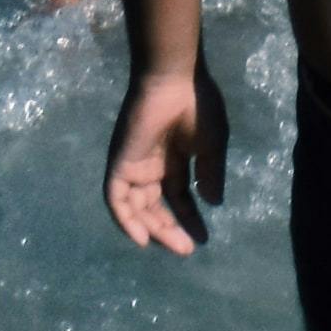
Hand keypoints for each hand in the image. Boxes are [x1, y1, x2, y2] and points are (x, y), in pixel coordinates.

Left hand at [103, 57, 228, 252]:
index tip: (203, 238)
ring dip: (152, 229)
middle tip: (188, 249)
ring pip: (137, 208)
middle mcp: (151, 168)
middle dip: (171, 229)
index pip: (178, 198)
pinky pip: (117, 200)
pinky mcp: (119, 165)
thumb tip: (213, 202)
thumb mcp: (213, 145)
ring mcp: (134, 167)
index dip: (189, 218)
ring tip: (174, 245)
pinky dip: (125, 220)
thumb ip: (210, 174)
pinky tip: (142, 238)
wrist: (175, 81)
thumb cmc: (198, 106)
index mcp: (174, 161)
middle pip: (156, 208)